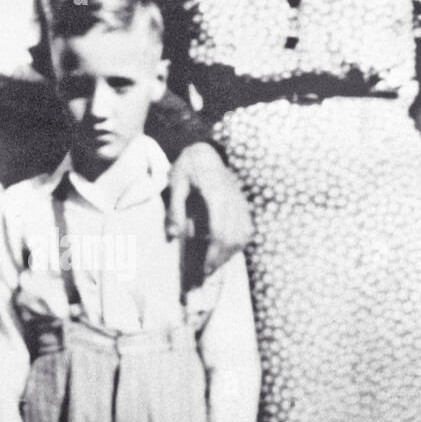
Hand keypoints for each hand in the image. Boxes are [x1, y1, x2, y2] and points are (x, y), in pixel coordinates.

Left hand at [167, 143, 251, 276]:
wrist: (205, 150)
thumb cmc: (188, 166)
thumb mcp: (175, 183)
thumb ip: (175, 209)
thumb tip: (173, 235)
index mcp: (216, 194)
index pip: (220, 231)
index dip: (214, 253)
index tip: (205, 268)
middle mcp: (233, 199)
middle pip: (234, 237)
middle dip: (222, 258)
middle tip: (208, 271)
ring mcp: (240, 201)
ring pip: (243, 234)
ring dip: (232, 252)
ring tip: (216, 263)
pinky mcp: (243, 203)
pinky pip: (248, 227)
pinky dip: (240, 242)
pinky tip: (228, 250)